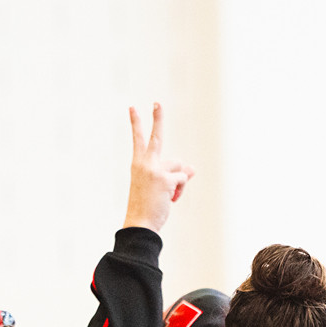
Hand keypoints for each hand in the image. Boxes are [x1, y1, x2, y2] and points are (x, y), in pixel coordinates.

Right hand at [124, 103, 195, 232]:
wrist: (140, 223)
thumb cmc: (146, 207)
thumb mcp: (158, 187)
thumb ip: (173, 174)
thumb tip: (192, 168)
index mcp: (138, 164)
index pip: (138, 139)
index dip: (136, 123)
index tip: (133, 107)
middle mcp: (145, 163)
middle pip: (156, 136)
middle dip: (157, 117)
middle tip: (157, 102)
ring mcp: (155, 169)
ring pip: (179, 166)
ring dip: (178, 182)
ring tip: (166, 196)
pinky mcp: (165, 178)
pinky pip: (182, 179)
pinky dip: (180, 191)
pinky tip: (170, 199)